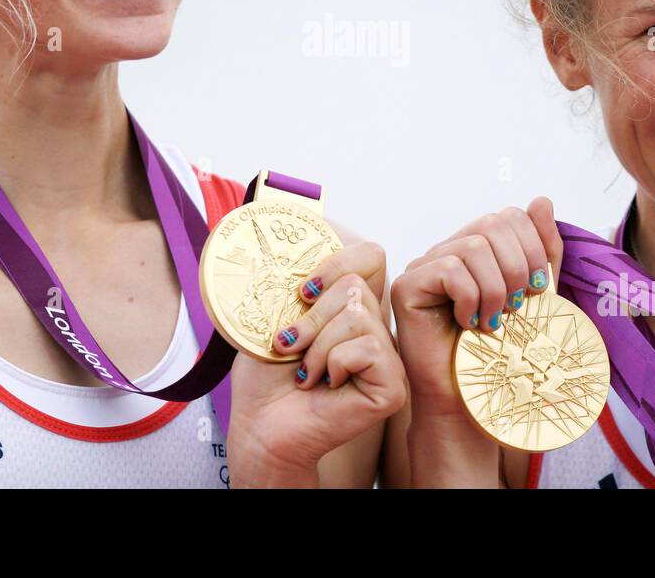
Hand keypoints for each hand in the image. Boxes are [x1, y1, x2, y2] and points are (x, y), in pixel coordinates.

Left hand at [227, 241, 405, 486]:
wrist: (261, 424)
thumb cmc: (267, 375)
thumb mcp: (280, 312)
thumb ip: (304, 279)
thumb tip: (310, 231)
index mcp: (355, 306)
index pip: (370, 255)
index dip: (334, 264)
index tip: (302, 293)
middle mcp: (378, 328)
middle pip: (356, 284)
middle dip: (312, 316)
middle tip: (293, 347)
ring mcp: (390, 357)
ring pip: (359, 314)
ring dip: (317, 345)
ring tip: (307, 371)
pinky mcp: (394, 385)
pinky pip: (367, 347)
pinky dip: (333, 364)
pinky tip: (326, 386)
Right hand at [389, 197, 562, 485]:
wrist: (469, 403)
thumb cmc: (500, 356)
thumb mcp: (535, 298)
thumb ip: (541, 251)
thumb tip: (541, 200)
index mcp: (478, 249)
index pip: (509, 216)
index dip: (534, 246)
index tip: (541, 289)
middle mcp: (447, 251)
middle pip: (493, 223)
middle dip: (518, 266)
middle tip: (519, 307)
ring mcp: (424, 266)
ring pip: (473, 246)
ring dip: (496, 288)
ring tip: (495, 320)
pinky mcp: (405, 287)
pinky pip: (448, 269)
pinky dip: (470, 297)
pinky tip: (470, 323)